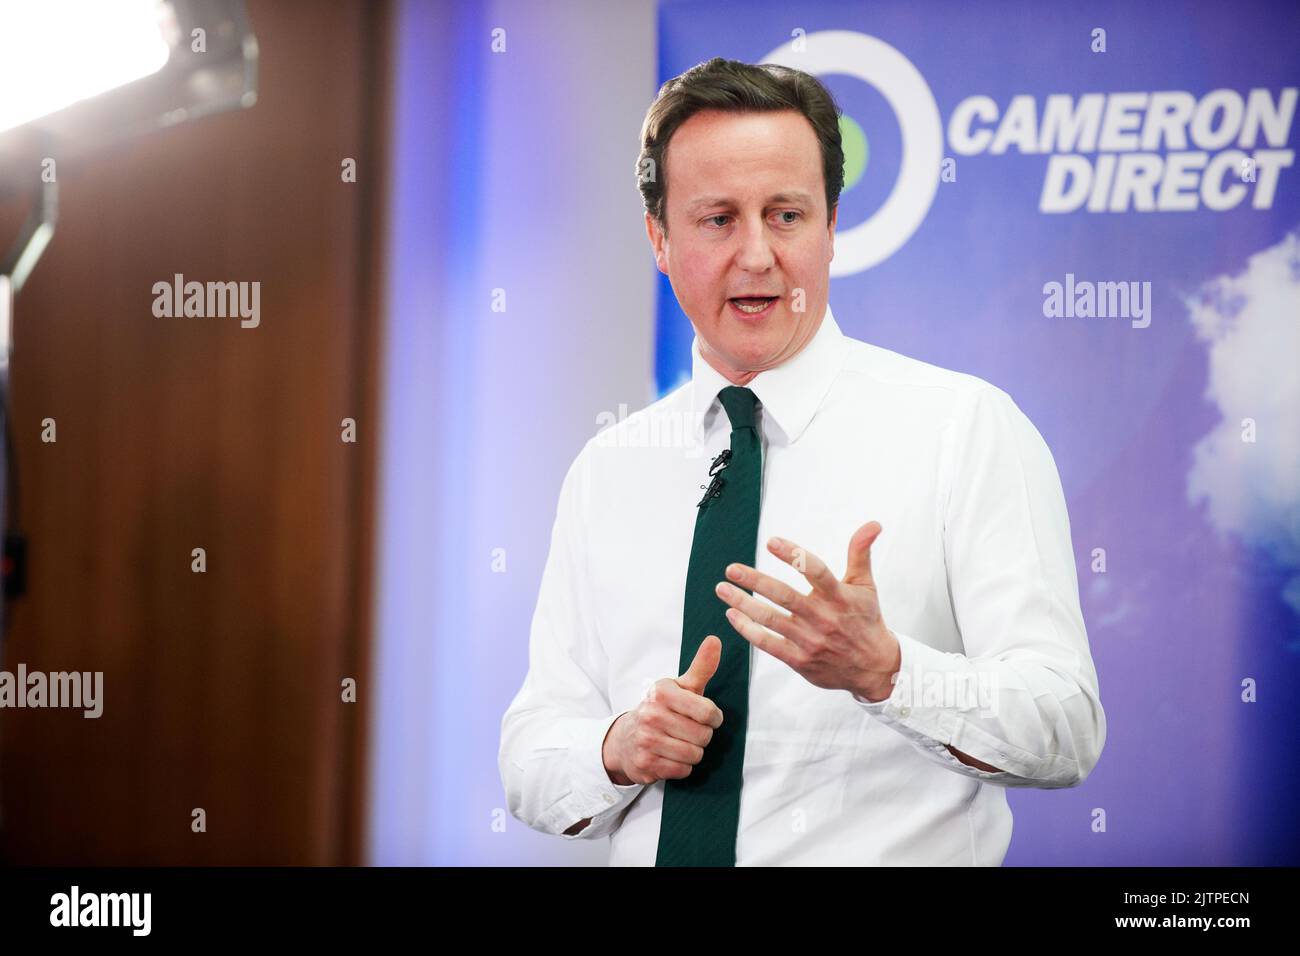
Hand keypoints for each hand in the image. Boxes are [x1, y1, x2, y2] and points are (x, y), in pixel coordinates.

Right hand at [602, 636, 725, 785]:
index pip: (707, 712)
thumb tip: (715, 640)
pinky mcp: (645, 763)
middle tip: (687, 731)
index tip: (706, 717)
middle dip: (701, 737)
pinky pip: (682, 771)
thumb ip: (701, 666)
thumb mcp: (680, 687)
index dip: (713, 718)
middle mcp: (651, 714)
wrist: (625, 738)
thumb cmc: (660, 710)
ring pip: (694, 755)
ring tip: (679, 744)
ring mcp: (646, 740)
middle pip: (703, 737)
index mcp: (662, 692)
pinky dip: (681, 767)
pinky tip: (669, 757)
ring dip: (692, 753)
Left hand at [713, 520, 900, 700]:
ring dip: (743, 603)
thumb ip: (861, 552)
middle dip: (754, 582)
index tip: (771, 541)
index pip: (815, 571)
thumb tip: (873, 524)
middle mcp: (823, 618)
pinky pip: (768, 643)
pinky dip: (748, 629)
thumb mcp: (866, 585)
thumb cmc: (866, 620)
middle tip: (731, 569)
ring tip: (723, 589)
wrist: (874, 668)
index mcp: (839, 597)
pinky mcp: (800, 659)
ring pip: (770, 619)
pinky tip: (732, 614)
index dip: (793, 555)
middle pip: (784, 596)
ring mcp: (810, 640)